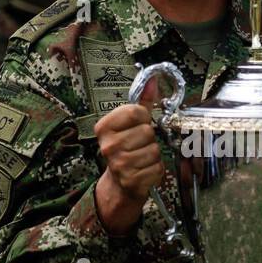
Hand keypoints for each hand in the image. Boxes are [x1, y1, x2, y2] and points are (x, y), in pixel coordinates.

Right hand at [94, 78, 163, 235]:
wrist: (119, 183)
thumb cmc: (126, 148)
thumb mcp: (130, 123)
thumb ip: (142, 101)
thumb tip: (153, 79)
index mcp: (104, 127)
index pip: (136, 112)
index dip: (144, 118)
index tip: (138, 125)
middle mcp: (108, 146)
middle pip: (147, 131)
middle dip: (149, 138)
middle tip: (139, 145)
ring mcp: (119, 164)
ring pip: (154, 149)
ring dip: (153, 154)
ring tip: (142, 157)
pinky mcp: (131, 180)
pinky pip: (157, 167)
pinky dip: (156, 169)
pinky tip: (144, 169)